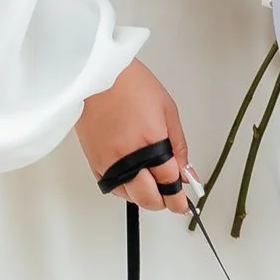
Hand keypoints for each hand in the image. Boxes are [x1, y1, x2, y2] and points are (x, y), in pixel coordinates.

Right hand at [77, 57, 193, 215]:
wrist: (97, 76)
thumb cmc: (130, 84)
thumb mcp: (168, 110)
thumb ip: (178, 145)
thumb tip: (185, 171)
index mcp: (151, 143)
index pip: (169, 183)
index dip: (179, 197)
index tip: (184, 204)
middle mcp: (128, 158)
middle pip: (149, 197)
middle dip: (164, 202)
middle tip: (172, 199)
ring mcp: (109, 162)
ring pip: (130, 197)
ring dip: (145, 197)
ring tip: (153, 185)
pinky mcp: (94, 162)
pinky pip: (113, 188)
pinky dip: (126, 190)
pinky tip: (134, 179)